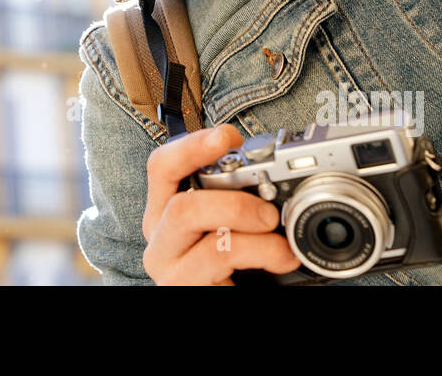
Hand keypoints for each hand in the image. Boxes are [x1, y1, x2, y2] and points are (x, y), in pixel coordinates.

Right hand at [141, 123, 300, 284]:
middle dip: (232, 201)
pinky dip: (258, 253)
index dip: (191, 146)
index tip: (227, 136)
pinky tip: (281, 260)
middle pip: (180, 204)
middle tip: (268, 210)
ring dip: (248, 229)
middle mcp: (160, 241)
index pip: (161, 167)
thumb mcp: (228, 228)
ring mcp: (171, 270)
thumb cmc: (232, 269)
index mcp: (166, 214)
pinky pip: (219, 260)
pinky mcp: (185, 290)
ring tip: (279, 240)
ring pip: (200, 233)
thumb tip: (277, 171)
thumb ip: (236, 199)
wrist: (229, 306)